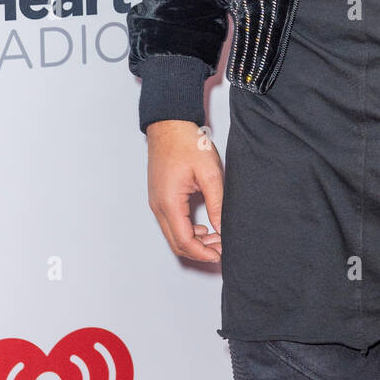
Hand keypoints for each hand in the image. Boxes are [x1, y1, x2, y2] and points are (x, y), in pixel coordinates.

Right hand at [146, 119, 223, 263]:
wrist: (169, 123)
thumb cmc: (186, 143)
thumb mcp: (209, 173)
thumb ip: (217, 203)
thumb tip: (223, 228)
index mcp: (169, 202)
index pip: (184, 241)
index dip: (203, 253)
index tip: (220, 256)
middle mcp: (158, 206)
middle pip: (176, 243)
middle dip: (199, 251)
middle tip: (222, 248)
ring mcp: (156, 202)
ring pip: (173, 234)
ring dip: (194, 241)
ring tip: (216, 236)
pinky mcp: (159, 196)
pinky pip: (171, 222)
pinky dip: (187, 230)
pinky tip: (203, 226)